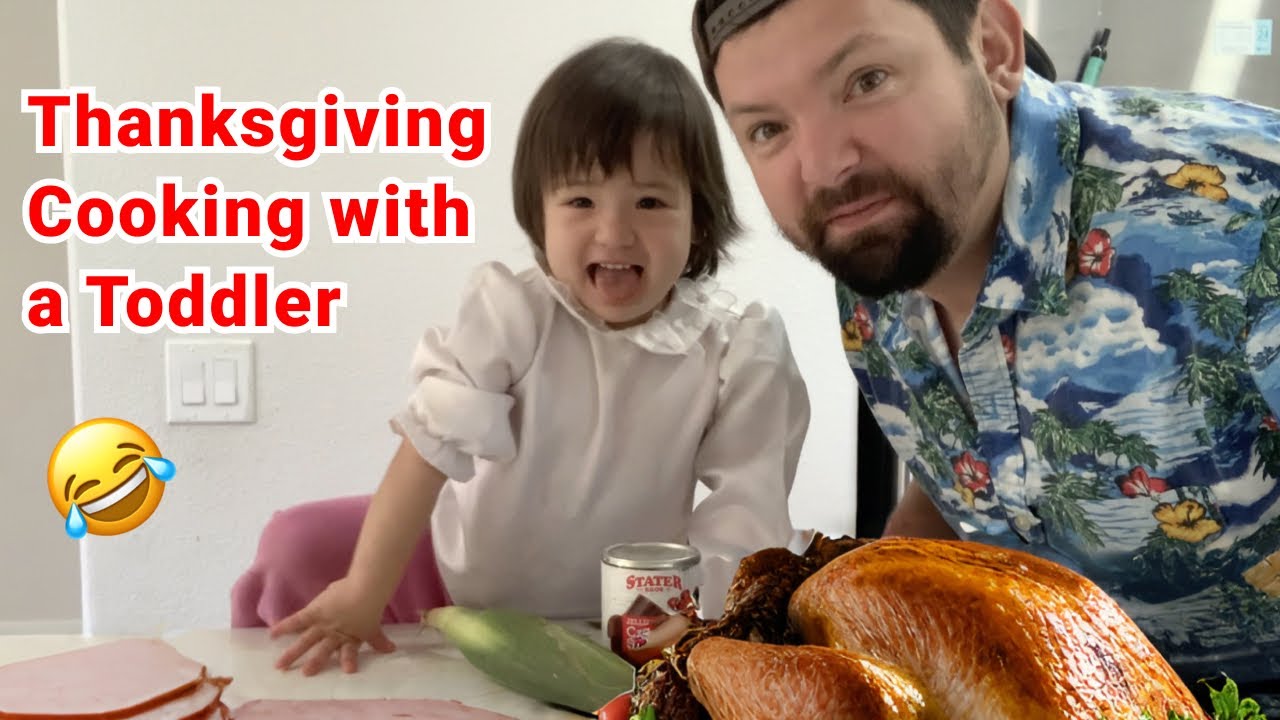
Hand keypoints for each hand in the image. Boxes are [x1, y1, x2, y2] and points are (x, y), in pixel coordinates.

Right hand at [268, 576, 396, 675]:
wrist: (366, 588)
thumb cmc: (371, 603)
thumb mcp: (374, 624)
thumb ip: (379, 640)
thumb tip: (391, 650)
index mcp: (350, 636)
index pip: (348, 652)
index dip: (349, 661)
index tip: (349, 671)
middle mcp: (335, 633)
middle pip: (323, 651)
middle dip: (315, 662)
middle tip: (306, 674)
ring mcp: (324, 624)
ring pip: (306, 640)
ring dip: (293, 652)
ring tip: (279, 665)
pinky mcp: (314, 612)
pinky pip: (297, 620)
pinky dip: (284, 626)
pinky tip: (271, 634)